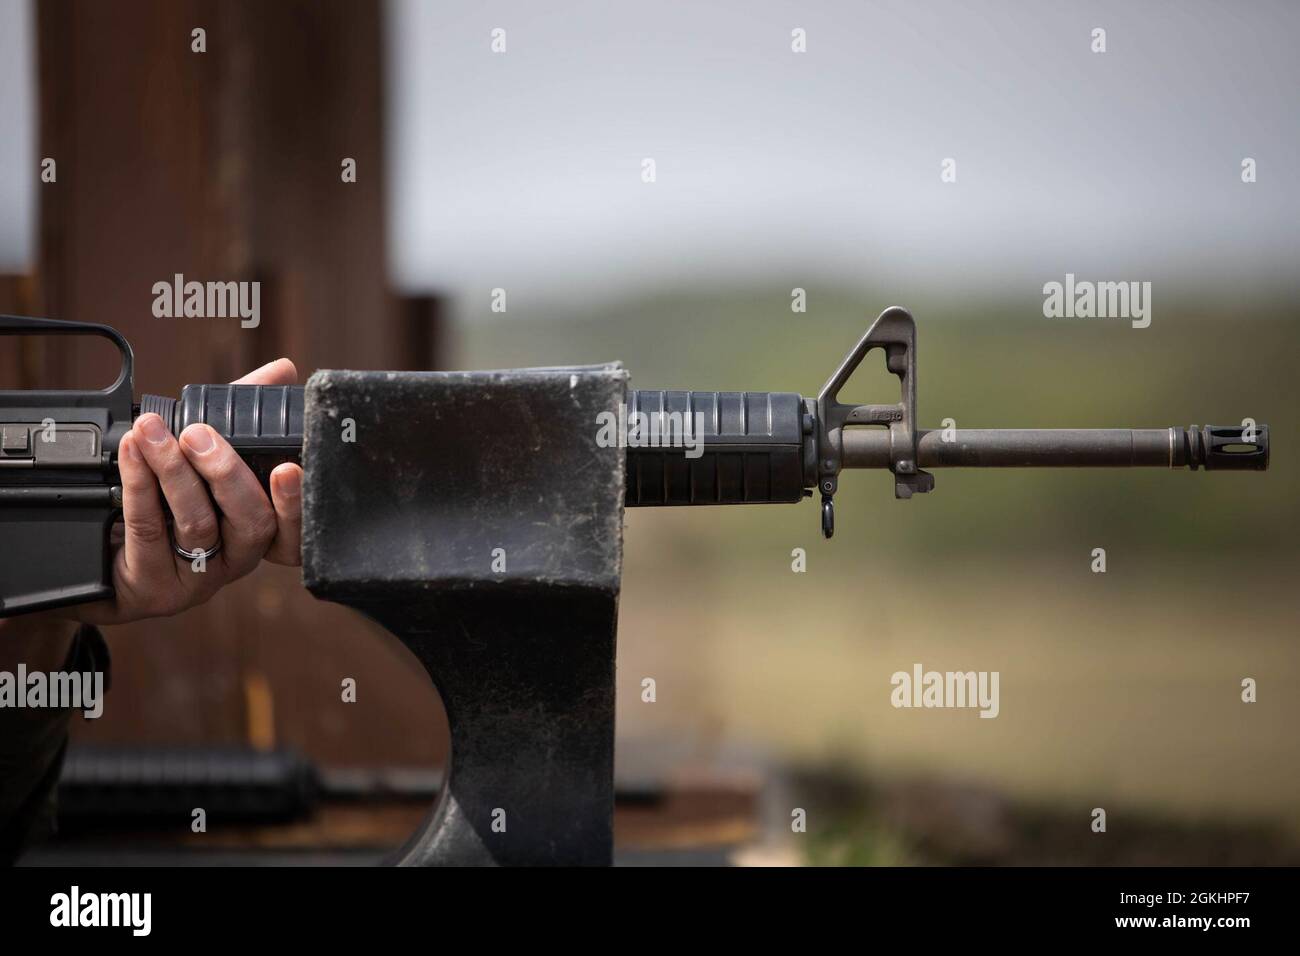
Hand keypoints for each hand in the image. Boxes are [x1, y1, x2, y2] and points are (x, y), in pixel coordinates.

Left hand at [66, 358, 303, 625]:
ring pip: (198, 525)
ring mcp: (197, 578)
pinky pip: (150, 530)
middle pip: (252, 523)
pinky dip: (140, 484)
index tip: (287, 468)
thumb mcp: (206, 453)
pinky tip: (132, 453)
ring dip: (172, 471)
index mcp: (260, 528)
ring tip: (151, 431)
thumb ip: (244, 413)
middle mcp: (237, 558)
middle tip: (199, 434)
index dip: (296, 502)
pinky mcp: (154, 586)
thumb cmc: (166, 499)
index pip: (295, 526)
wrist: (103, 553)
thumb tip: (283, 370)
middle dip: (226, 474)